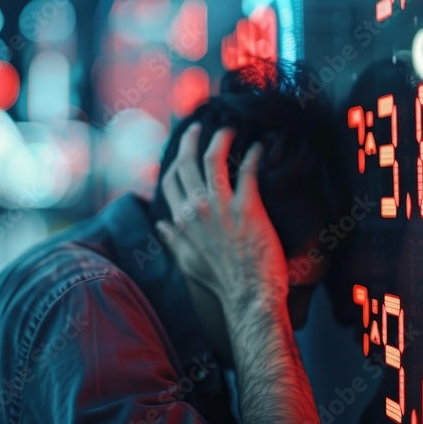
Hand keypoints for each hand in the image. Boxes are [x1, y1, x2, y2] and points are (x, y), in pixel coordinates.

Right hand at [156, 124, 288, 309]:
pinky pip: (247, 171)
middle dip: (192, 138)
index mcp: (182, 221)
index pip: (170, 180)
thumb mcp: (187, 263)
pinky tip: (261, 146)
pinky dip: (254, 154)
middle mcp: (197, 209)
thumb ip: (173, 240)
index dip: (175, 160)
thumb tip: (161, 224)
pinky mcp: (247, 207)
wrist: (249, 296)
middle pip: (186, 162)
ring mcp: (221, 207)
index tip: (184, 149)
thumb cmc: (221, 283)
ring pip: (212, 158)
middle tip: (201, 127)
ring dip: (221, 138)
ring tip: (230, 128)